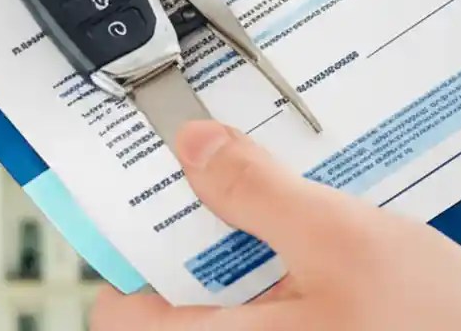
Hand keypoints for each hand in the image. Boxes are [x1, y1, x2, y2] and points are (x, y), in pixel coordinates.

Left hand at [91, 121, 460, 330]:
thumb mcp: (341, 241)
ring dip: (252, 247)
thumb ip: (257, 192)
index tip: (156, 189)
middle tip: (235, 175)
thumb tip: (191, 148)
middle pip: (179, 295)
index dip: (128, 248)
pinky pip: (278, 312)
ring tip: (291, 203)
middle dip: (204, 231)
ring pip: (233, 299)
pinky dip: (289, 273)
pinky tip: (327, 242)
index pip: (118, 312)